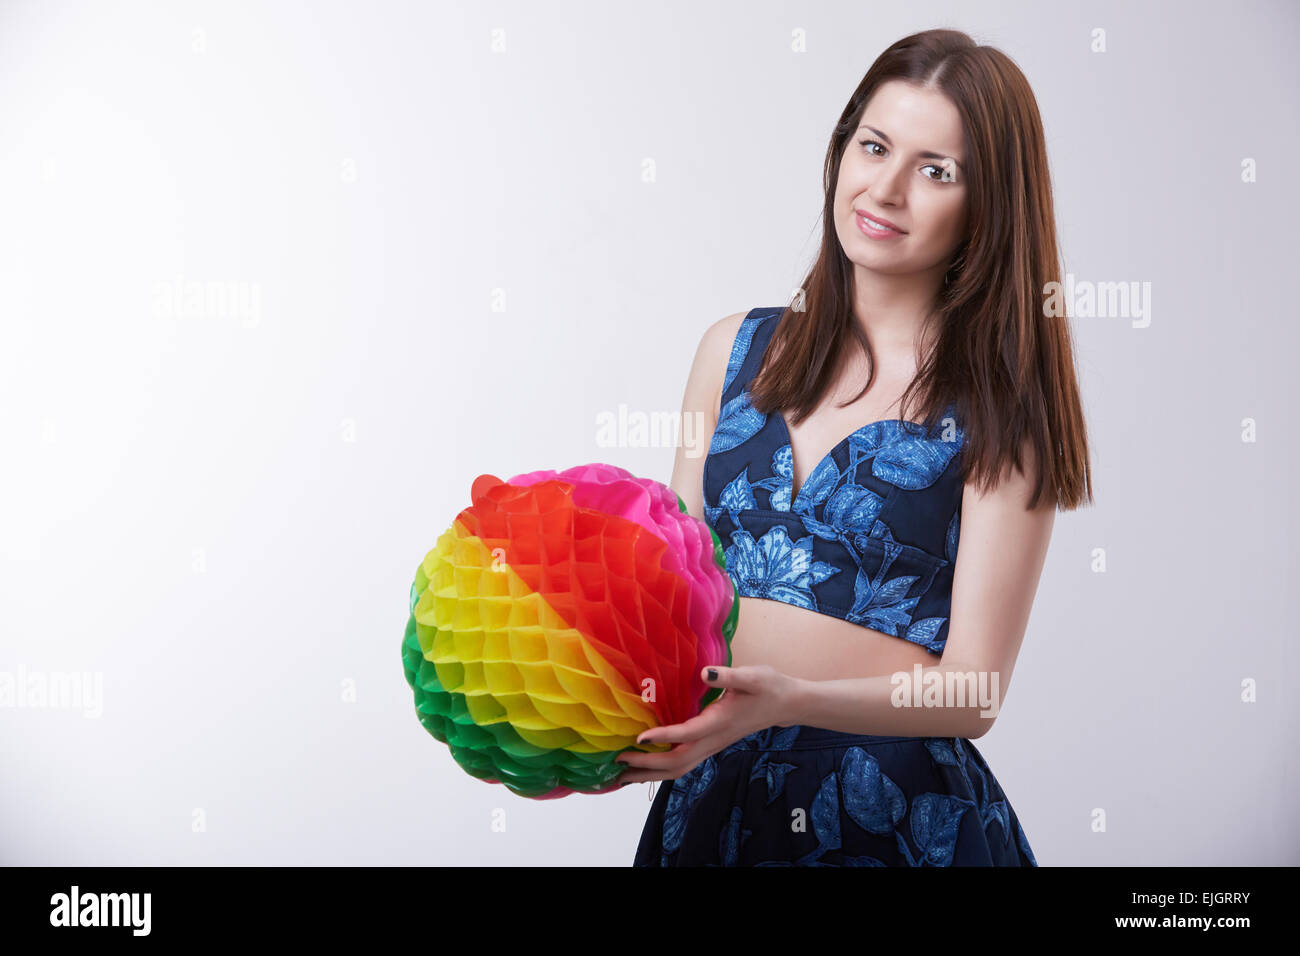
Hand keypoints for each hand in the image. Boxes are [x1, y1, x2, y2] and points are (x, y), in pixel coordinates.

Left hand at [614, 664, 803, 783]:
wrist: (786, 704)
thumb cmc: (768, 687)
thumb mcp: (752, 676)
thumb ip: (728, 676)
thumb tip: (705, 673)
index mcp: (720, 723)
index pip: (687, 734)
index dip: (662, 737)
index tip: (638, 737)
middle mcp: (713, 741)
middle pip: (677, 762)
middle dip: (646, 765)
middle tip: (617, 762)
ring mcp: (712, 747)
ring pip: (679, 769)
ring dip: (650, 774)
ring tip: (621, 776)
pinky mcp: (711, 746)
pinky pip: (683, 764)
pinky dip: (661, 770)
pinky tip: (645, 767)